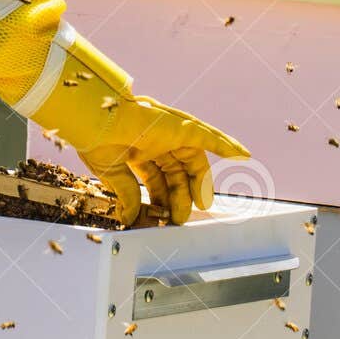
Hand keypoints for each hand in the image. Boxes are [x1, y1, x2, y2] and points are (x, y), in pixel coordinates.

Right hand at [31, 34, 247, 224]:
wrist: (95, 121)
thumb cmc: (96, 140)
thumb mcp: (114, 174)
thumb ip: (128, 194)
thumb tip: (130, 217)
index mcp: (137, 149)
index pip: (156, 176)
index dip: (162, 196)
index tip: (163, 215)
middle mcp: (155, 140)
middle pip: (176, 171)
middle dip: (180, 195)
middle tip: (181, 217)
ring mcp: (169, 133)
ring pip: (193, 158)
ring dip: (200, 182)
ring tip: (205, 203)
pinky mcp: (181, 127)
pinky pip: (210, 137)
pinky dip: (227, 145)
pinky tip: (243, 156)